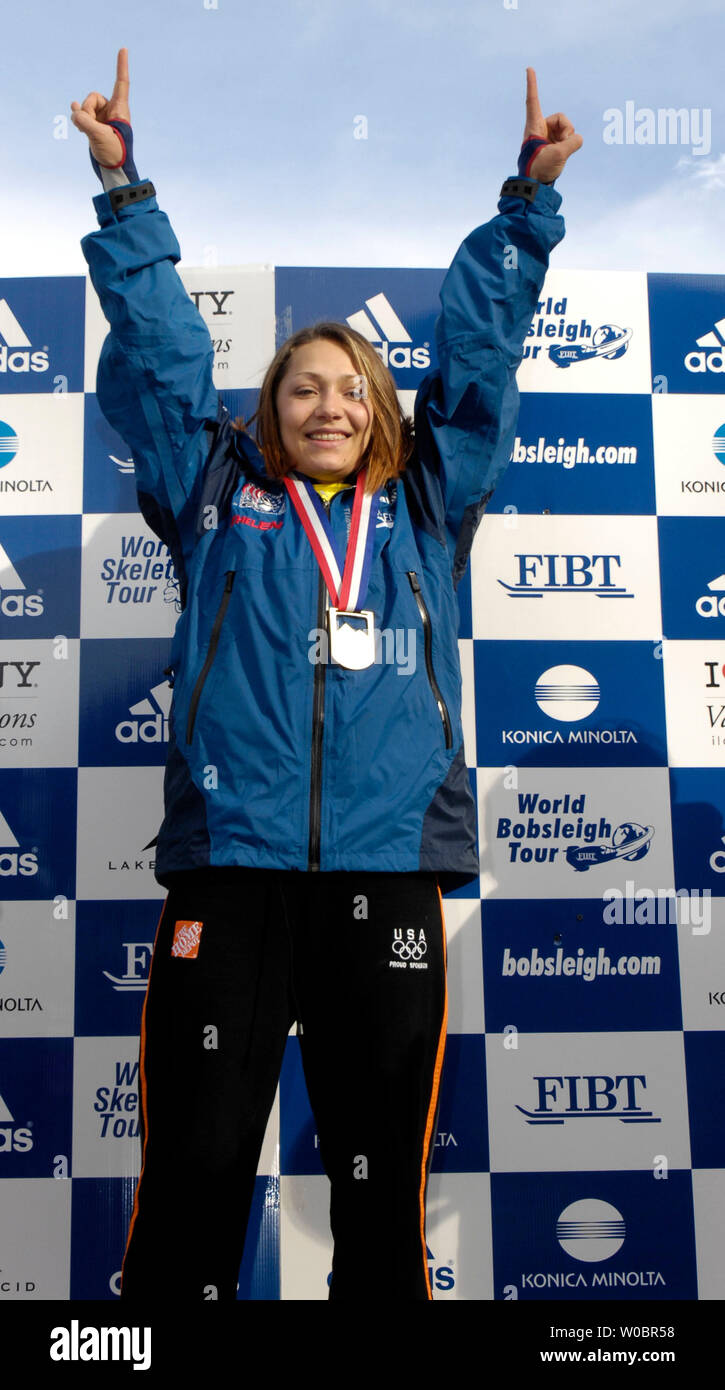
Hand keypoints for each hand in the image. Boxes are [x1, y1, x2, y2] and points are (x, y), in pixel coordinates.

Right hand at [70, 47, 130, 167]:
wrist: (113, 171)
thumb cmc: (115, 154)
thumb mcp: (100, 136)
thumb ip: (85, 122)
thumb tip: (75, 113)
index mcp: (120, 109)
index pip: (121, 83)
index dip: (122, 66)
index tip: (123, 49)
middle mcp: (111, 111)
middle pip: (93, 97)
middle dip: (87, 108)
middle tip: (91, 126)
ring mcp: (102, 118)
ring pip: (85, 106)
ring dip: (82, 117)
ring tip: (86, 132)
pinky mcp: (94, 126)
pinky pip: (81, 114)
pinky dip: (77, 115)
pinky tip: (73, 108)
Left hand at [523, 67, 581, 181]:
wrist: (536, 185)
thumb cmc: (540, 169)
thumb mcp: (559, 155)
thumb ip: (573, 142)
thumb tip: (577, 139)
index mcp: (534, 126)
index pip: (533, 101)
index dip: (532, 84)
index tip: (529, 69)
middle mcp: (541, 128)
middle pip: (561, 119)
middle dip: (567, 131)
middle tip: (561, 147)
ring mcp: (548, 136)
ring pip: (567, 129)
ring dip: (568, 140)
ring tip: (560, 154)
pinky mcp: (555, 144)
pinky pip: (569, 138)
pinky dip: (569, 146)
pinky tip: (562, 155)